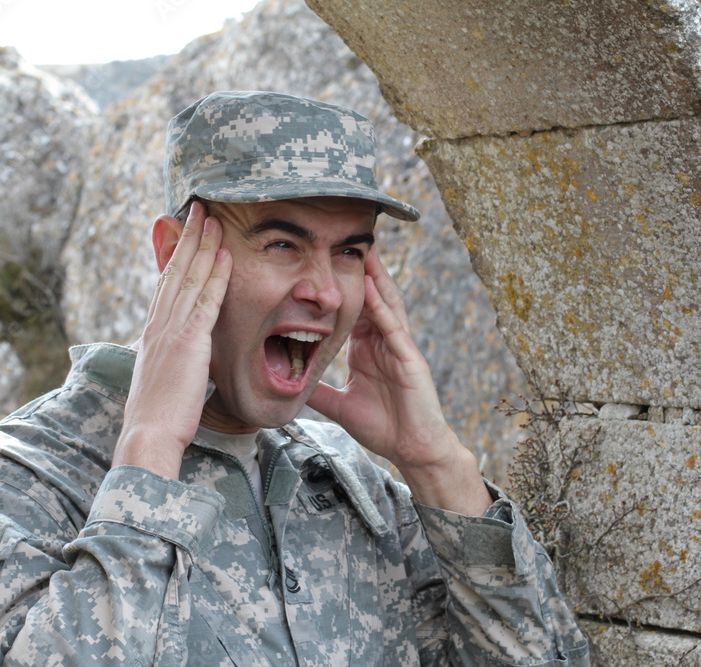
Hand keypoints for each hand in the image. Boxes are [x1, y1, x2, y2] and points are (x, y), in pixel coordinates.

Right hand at [113, 202, 230, 477]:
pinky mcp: (188, 342)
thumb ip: (172, 358)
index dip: (177, 255)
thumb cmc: (157, 415)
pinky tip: (225, 254)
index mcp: (152, 331)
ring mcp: (172, 330)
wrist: (147, 434)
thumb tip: (179, 354)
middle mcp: (158, 323)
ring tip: (213, 217)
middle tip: (198, 208)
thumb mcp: (162, 377)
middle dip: (188, 237)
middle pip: (176, 270)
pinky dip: (216, 275)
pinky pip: (206, 300)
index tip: (185, 232)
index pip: (166, 283)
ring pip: (190, 277)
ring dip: (202, 245)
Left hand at [307, 248, 490, 513]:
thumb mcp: (340, 406)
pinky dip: (381, 306)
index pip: (355, 309)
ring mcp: (399, 348)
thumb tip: (288, 384)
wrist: (412, 449)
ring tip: (363, 250)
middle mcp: (385, 342)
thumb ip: (318, 391)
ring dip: (374, 277)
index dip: (342, 286)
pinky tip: (370, 287)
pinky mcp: (410, 358)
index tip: (327, 263)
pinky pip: (393, 326)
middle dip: (362, 270)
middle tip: (347, 240)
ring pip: (386, 304)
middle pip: (372, 298)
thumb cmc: (383, 427)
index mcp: (370, 349)